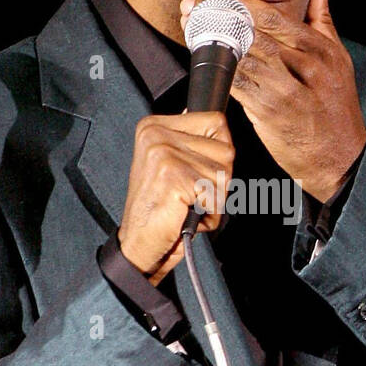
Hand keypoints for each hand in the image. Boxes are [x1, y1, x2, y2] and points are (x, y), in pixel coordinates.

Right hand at [117, 111, 234, 284]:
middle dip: (218, 180)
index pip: (216, 122)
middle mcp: (157, 134)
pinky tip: (185, 213)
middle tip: (191, 194)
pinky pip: (216, 194)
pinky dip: (209, 213)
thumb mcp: (172, 164)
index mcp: (154, 126)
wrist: (138, 243)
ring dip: (213, 198)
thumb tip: (219, 124)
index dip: (219, 154)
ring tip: (187, 204)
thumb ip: (193, 142)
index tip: (198, 171)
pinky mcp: (173, 176)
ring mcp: (164, 153)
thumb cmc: (159, 209)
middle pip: (226, 150)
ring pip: (224, 174)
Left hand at [180, 0, 365, 202]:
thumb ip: (324, 20)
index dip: (242, 4)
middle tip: (196, 7)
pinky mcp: (273, 114)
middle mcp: (307, 67)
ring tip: (193, 30)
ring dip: (215, 42)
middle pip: (256, 34)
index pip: (276, 18)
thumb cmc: (336, 109)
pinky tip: (206, 62)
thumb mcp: (339, 59)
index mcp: (320, 50)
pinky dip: (222, 73)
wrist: (340, 158)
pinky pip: (240, 87)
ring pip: (245, 58)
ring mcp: (289, 91)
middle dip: (221, 18)